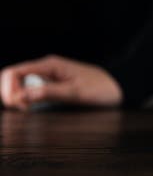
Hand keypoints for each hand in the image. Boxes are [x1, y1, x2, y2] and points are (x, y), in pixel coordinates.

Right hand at [1, 55, 122, 110]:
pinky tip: (37, 107)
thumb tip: (23, 96)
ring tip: (32, 109)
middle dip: (12, 95)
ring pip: (21, 86)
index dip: (8, 89)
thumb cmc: (101, 88)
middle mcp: (46, 68)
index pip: (13, 72)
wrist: (119, 85)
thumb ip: (49, 93)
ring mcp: (48, 76)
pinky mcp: (52, 85)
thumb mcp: (76, 93)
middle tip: (25, 109)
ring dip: (20, 98)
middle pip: (13, 79)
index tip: (18, 104)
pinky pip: (32, 91)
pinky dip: (29, 100)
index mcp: (49, 65)